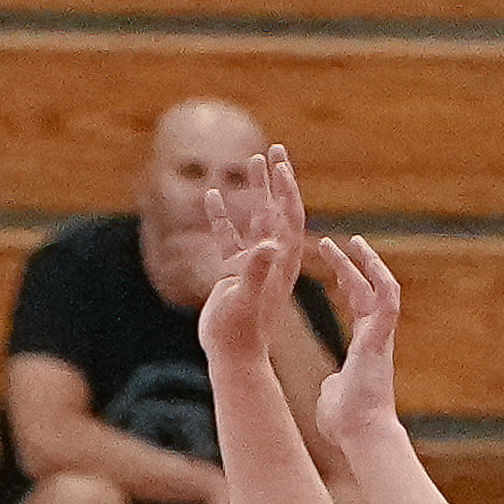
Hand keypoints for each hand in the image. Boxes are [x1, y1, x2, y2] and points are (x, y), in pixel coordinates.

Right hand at [198, 144, 311, 366]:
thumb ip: (256, 271)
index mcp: (280, 259)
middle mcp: (270, 256)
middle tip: (273, 149)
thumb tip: (265, 245)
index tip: (281, 163)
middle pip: (276, 208)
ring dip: (252, 190)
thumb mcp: (247, 299)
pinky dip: (223, 216)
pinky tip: (214, 197)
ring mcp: (252, 262)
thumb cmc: (241, 331)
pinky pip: (228, 236)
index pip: (289, 215)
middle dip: (275, 179)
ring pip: (254, 217)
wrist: (232, 354)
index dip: (286, 188)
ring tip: (250, 162)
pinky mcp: (233, 271)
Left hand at [309, 225, 404, 455]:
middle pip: (365, 289)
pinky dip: (381, 280)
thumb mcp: (333, 393)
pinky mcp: (381, 341)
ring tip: (351, 241)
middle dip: (349, 264)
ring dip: (367, 264)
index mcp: (363, 343)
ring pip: (381, 289)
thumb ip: (335, 381)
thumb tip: (333, 380)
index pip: (357, 302)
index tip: (333, 259)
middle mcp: (375, 335)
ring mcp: (381, 337)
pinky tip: (371, 260)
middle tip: (331, 241)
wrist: (359, 433)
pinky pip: (388, 303)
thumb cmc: (345, 420)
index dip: (347, 279)